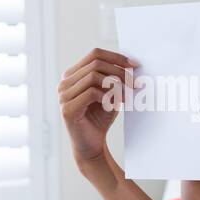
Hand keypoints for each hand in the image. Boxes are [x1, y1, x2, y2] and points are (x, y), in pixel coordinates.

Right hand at [58, 48, 136, 163]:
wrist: (92, 146)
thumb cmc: (100, 119)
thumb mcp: (109, 93)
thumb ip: (114, 77)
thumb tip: (132, 63)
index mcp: (72, 75)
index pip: (95, 54)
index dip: (116, 56)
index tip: (135, 64)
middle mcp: (64, 83)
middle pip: (96, 63)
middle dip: (119, 71)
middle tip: (135, 83)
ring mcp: (63, 96)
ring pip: (93, 76)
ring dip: (115, 84)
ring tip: (127, 95)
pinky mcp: (68, 109)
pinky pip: (91, 93)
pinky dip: (108, 97)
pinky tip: (115, 105)